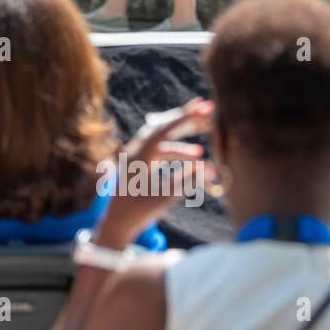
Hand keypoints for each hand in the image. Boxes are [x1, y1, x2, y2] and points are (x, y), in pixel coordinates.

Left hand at [96, 98, 211, 247]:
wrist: (117, 222)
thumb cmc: (139, 211)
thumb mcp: (165, 197)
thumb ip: (188, 182)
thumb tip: (213, 169)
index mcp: (138, 157)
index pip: (162, 132)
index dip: (182, 120)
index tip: (202, 110)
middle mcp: (136, 151)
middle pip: (162, 127)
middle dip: (185, 118)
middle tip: (208, 107)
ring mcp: (138, 156)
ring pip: (161, 136)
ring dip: (182, 133)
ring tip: (204, 131)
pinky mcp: (141, 162)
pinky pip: (160, 147)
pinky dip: (176, 146)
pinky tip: (193, 150)